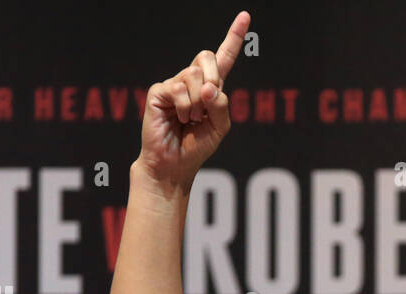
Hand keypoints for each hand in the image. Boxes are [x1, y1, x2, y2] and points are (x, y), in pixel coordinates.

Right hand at [137, 11, 249, 189]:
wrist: (174, 164)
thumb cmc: (196, 147)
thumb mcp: (220, 127)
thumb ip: (221, 104)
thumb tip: (207, 85)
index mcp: (210, 88)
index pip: (223, 58)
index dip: (234, 38)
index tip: (245, 16)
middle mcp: (191, 81)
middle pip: (206, 57)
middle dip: (212, 76)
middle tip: (207, 102)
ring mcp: (174, 84)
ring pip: (194, 75)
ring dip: (198, 103)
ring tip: (191, 120)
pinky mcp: (160, 91)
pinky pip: (180, 88)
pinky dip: (186, 108)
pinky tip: (180, 120)